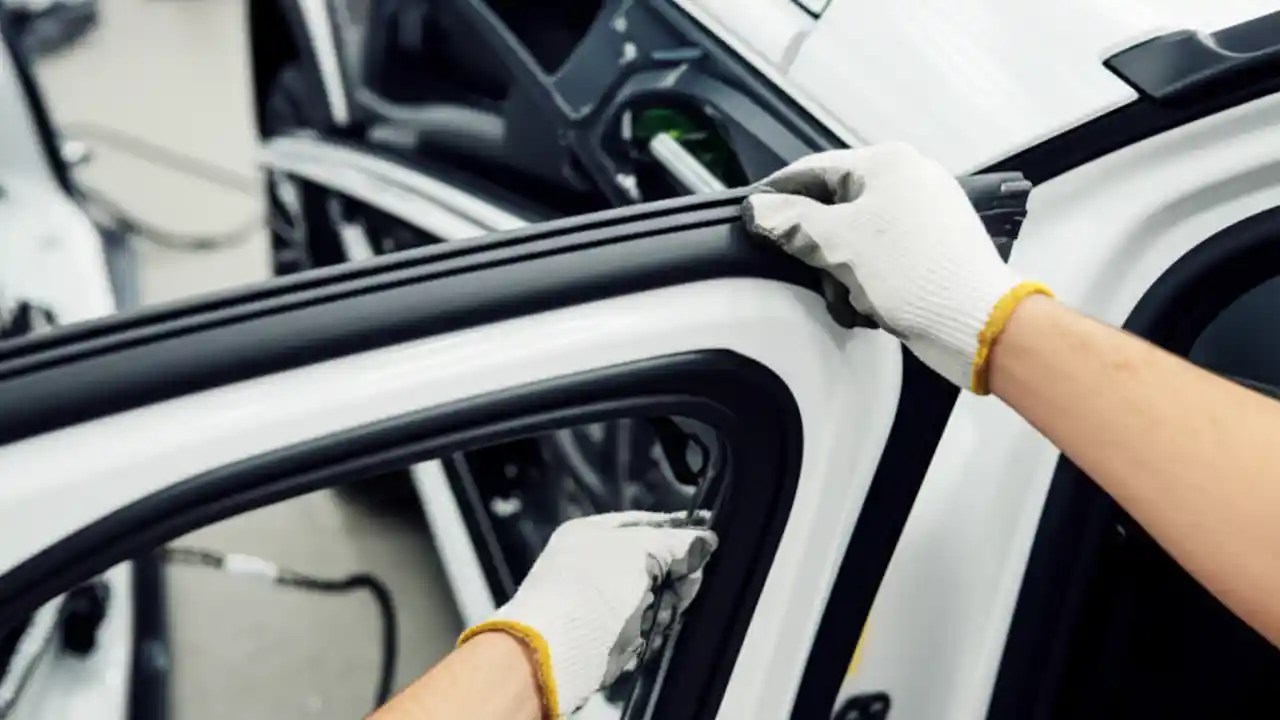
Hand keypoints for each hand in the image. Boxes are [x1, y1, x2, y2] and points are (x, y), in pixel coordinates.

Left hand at [458, 511, 716, 716]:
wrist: (559, 649)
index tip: (706, 538)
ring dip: (668, 604)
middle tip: (688, 579)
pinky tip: (652, 630)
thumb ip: (678, 542)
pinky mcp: (607, 638)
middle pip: (654, 564)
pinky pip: (646, 627)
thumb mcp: (641, 549)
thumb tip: (705, 541)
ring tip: (664, 609)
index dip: (676, 529)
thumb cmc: (590, 588)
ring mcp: (599, 603)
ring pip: (655, 598)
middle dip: (675, 573)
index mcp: (591, 534)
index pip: (643, 523)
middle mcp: (592, 566)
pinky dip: (654, 629)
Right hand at [742, 143, 1050, 392]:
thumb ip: (790, 222)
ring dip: (842, 271)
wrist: (978, 322)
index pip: (811, 169)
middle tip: (811, 272)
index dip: (776, 195)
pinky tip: (871, 304)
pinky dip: (867, 281)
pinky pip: (882, 257)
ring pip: (855, 237)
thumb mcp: (838, 243)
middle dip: (818, 247)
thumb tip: (758, 209)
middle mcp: (909, 178)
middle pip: (833, 206)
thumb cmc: (913, 274)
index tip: (750, 219)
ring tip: (851, 296)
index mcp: (887, 162)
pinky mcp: (933, 248)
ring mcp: (924, 213)